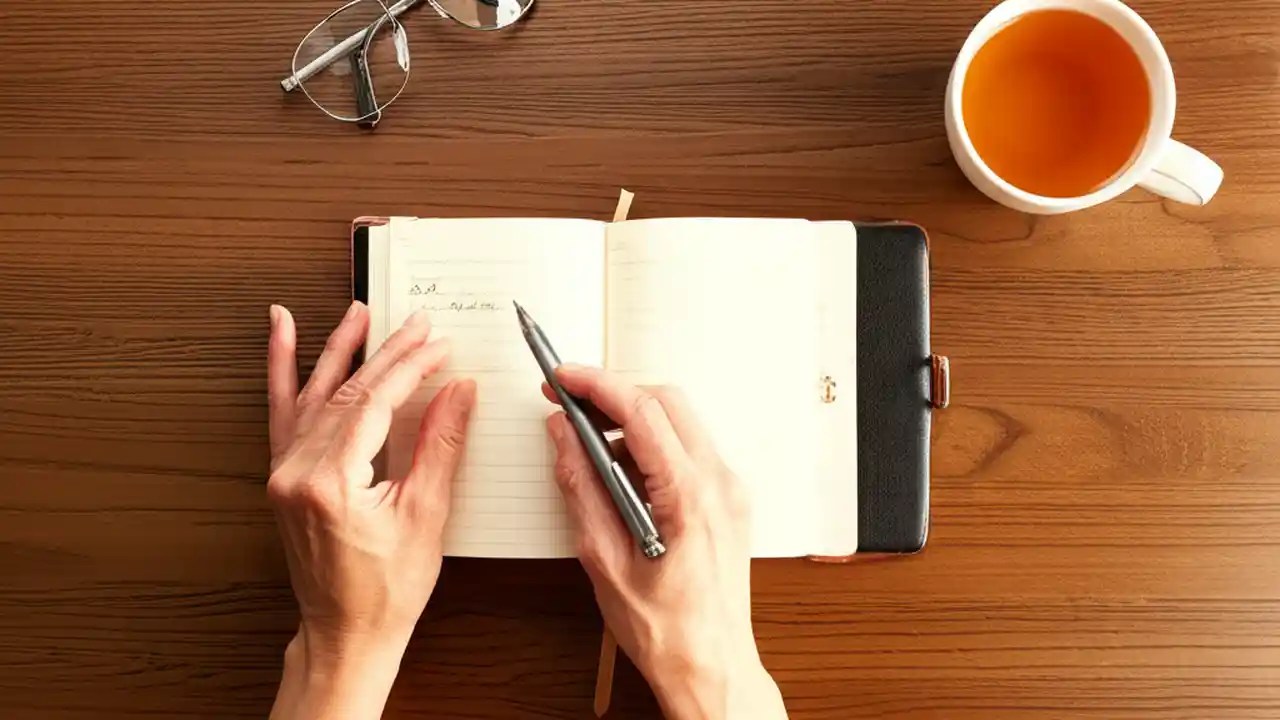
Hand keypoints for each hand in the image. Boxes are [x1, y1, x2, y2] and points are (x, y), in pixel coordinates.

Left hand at [266, 302, 475, 719]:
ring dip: (338, 350)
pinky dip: (282, 371)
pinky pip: (281, 413)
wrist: (346, 632)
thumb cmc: (386, 590)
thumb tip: (456, 391)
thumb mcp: (425, 515)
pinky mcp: (282, 477)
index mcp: (330, 483)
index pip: (375, 403)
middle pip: (346, 392)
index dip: (410, 367)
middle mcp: (296, 472)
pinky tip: (282, 333)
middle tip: (418, 324)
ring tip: (359, 312)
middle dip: (386, 354)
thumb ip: (438, 445)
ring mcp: (283, 473)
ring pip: (313, 394)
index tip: (438, 344)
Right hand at [543, 365, 786, 719]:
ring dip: (632, 424)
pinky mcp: (728, 499)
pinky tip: (621, 479)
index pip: (642, 410)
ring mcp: (729, 489)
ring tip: (591, 454)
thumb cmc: (665, 630)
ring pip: (679, 422)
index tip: (562, 378)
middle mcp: (720, 483)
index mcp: (690, 495)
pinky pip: (688, 451)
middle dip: (614, 395)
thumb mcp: (603, 558)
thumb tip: (563, 437)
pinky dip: (651, 449)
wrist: (711, 666)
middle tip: (569, 406)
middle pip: (666, 401)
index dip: (596, 384)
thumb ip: (580, 487)